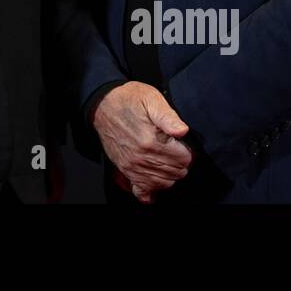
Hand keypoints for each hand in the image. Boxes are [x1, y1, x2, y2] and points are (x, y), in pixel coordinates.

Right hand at [91, 81, 192, 202]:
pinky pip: (142, 192)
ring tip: (167, 160)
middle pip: (176, 172)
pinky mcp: (125, 170)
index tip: (181, 143)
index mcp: (150, 141)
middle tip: (175, 150)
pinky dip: (151, 190)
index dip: (186, 150)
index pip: (183, 159)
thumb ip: (168, 116)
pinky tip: (155, 180)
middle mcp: (141, 157)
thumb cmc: (129, 100)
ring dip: (170, 174)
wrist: (103, 105)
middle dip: (180, 163)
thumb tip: (183, 131)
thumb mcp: (150, 98)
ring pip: (163, 183)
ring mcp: (132, 166)